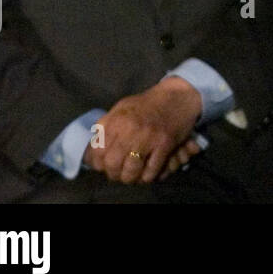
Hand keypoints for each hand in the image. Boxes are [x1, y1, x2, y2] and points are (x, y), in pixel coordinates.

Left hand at [85, 76, 202, 183]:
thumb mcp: (122, 108)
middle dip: (113, 173)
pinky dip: (147, 177)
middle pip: (111, 164)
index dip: (97, 163)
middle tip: (118, 173)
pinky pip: (150, 171)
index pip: (96, 151)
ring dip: (130, 178)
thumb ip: (107, 126)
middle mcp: (129, 128)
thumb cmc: (148, 103)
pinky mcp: (164, 144)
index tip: (103, 165)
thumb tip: (94, 147)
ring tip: (132, 175)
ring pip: (130, 171)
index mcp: (116, 119)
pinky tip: (147, 173)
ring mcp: (148, 137)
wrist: (178, 95)